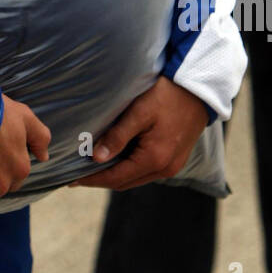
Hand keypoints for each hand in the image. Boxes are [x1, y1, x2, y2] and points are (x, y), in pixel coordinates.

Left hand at [68, 76, 207, 191]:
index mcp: (155, 159)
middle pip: (125, 182)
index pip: (116, 177)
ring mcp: (172, 166)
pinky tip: (116, 159)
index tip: (71, 179)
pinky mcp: (175, 159)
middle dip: (100, 179)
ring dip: (114, 174)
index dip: (92, 179)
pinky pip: (146, 171)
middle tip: (76, 174)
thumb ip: (118, 135)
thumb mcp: (139, 111)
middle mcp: (165, 169)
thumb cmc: (168, 95)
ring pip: (135, 178)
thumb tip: (96, 158)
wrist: (200, 90)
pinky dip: (129, 169)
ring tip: (92, 167)